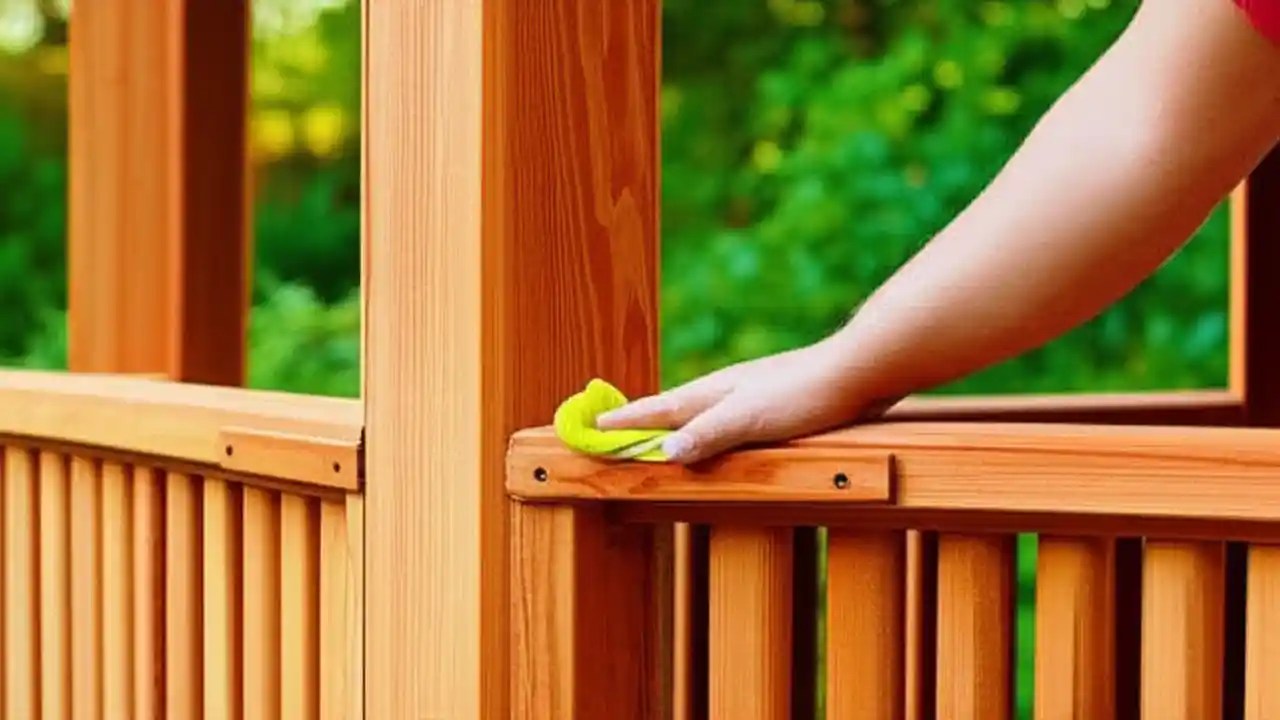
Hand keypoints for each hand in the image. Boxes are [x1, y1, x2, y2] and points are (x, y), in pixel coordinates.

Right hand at [596, 340, 879, 463]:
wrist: (858, 369)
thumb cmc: (804, 394)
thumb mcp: (751, 420)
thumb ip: (708, 434)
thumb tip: (660, 451)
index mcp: (712, 392)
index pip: (657, 409)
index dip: (624, 421)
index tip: (590, 426)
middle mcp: (725, 388)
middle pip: (672, 405)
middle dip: (640, 417)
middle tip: (609, 425)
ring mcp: (749, 391)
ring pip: (698, 407)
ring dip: (671, 419)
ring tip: (655, 427)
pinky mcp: (773, 399)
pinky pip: (723, 413)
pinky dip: (704, 422)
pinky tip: (720, 428)